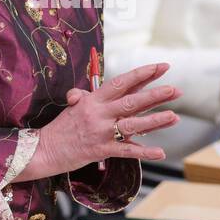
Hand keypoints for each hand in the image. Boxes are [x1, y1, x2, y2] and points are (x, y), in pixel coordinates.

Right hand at [16, 63, 180, 180]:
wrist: (44, 149)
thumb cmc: (60, 128)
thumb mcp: (73, 106)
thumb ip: (85, 96)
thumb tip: (85, 91)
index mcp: (93, 99)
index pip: (121, 82)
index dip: (142, 74)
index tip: (161, 67)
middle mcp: (99, 113)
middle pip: (132, 101)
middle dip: (155, 95)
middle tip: (175, 90)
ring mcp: (101, 132)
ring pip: (133, 124)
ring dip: (155, 121)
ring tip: (174, 116)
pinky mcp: (100, 150)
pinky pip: (126, 151)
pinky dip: (144, 152)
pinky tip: (160, 152)